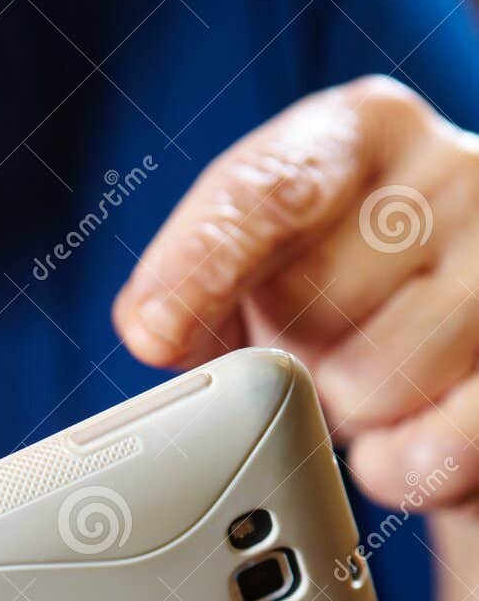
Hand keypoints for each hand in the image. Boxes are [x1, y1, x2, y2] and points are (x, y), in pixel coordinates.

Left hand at [114, 76, 478, 513]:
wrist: (455, 354)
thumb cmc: (342, 303)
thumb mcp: (259, 274)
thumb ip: (196, 289)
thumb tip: (156, 328)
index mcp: (361, 132)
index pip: (271, 191)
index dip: (202, 265)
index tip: (151, 330)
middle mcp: (448, 176)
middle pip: (311, 301)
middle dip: (290, 355)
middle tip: (314, 355)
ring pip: (371, 383)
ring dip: (347, 413)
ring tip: (367, 385)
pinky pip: (440, 447)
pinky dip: (396, 467)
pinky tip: (393, 446)